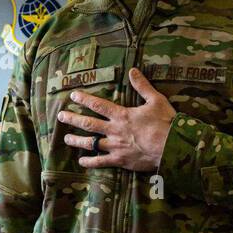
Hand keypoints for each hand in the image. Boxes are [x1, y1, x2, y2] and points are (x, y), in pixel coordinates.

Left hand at [56, 68, 175, 171]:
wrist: (172, 147)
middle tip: (60, 116)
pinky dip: (90, 162)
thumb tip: (133, 71)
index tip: (72, 96)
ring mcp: (115, 146)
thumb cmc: (166, 123)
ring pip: (90, 143)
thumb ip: (142, 86)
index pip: (98, 105)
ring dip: (76, 141)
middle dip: (73, 119)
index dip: (84, 99)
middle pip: (88, 124)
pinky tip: (81, 161)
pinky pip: (100, 162)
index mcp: (122, 115)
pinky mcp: (120, 160)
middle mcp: (114, 130)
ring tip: (65, 138)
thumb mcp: (156, 100)